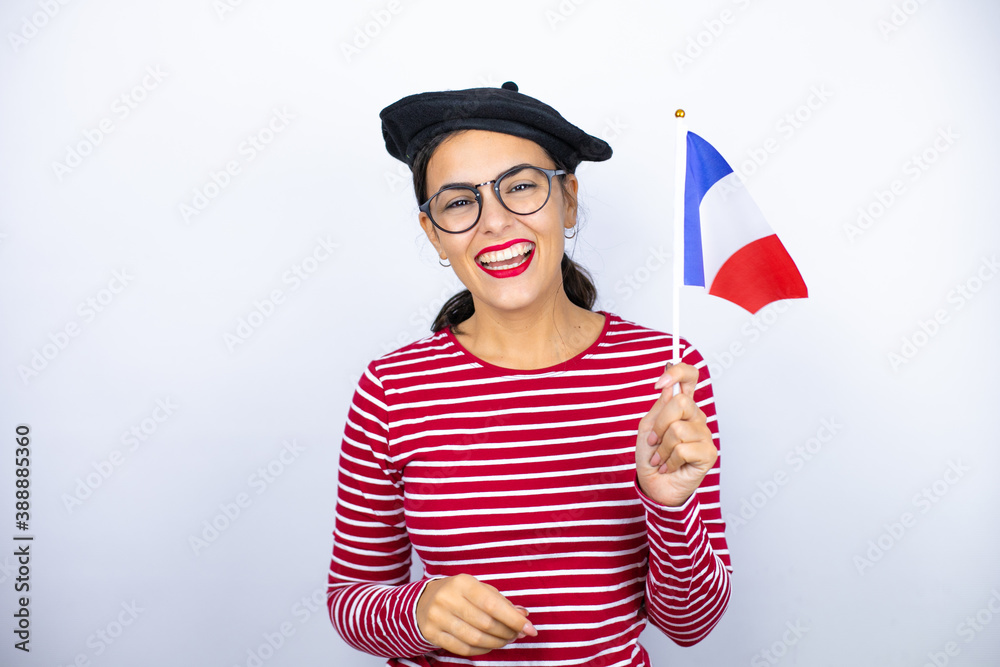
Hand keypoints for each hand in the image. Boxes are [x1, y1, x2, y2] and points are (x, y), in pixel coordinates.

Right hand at [416, 574, 536, 655]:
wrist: (423, 601)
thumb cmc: (459, 594)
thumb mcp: (479, 589)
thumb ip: (502, 602)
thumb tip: (524, 616)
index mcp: (463, 583)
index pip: (493, 604)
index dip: (514, 619)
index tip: (530, 629)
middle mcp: (448, 598)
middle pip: (486, 624)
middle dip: (507, 633)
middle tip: (517, 635)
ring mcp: (438, 617)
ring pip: (475, 639)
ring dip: (497, 643)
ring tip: (506, 640)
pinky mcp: (432, 634)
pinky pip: (463, 649)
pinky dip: (482, 650)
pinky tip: (489, 645)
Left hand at [635, 362, 716, 506]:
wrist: (654, 485)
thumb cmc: (650, 457)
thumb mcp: (647, 428)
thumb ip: (659, 408)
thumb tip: (668, 386)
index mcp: (682, 407)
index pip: (690, 377)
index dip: (677, 372)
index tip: (659, 383)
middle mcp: (696, 417)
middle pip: (681, 403)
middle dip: (660, 424)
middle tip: (653, 441)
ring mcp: (704, 434)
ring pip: (678, 430)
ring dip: (661, 448)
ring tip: (660, 458)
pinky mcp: (709, 453)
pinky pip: (683, 449)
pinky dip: (669, 460)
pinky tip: (670, 466)